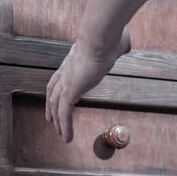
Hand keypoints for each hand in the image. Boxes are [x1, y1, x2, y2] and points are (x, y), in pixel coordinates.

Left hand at [44, 27, 131, 142]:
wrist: (101, 39)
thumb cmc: (109, 38)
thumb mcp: (114, 43)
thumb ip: (118, 46)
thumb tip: (126, 45)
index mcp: (74, 60)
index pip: (60, 76)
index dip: (56, 87)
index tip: (55, 96)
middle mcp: (66, 71)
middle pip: (52, 91)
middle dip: (50, 106)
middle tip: (50, 119)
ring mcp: (66, 81)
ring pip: (56, 105)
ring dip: (57, 120)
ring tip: (59, 134)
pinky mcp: (70, 91)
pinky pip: (64, 113)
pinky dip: (64, 126)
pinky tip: (66, 138)